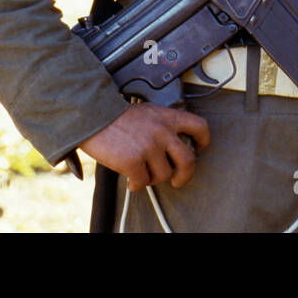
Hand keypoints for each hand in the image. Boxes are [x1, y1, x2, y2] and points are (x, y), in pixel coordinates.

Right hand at [79, 102, 210, 192]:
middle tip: (178, 179)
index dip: (203, 140)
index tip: (199, 149)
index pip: (200, 127)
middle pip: (188, 160)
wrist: (94, 115)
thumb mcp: (148, 112)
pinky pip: (142, 182)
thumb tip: (173, 148)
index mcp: (168, 117)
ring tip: (143, 174)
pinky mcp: (133, 161)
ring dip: (153, 178)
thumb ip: (163, 125)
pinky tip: (131, 180)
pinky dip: (136, 185)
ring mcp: (149, 147)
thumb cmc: (117, 116)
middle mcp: (163, 132)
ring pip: (163, 175)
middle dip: (185, 175)